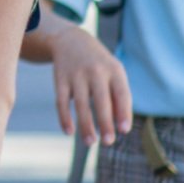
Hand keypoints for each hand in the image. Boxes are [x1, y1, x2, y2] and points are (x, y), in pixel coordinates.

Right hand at [50, 27, 131, 146]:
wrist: (71, 40)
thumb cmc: (99, 65)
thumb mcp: (113, 74)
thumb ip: (118, 97)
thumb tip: (119, 126)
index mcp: (114, 70)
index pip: (121, 93)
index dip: (123, 112)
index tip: (123, 130)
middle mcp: (96, 71)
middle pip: (101, 100)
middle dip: (105, 122)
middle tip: (108, 142)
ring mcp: (76, 75)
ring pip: (80, 103)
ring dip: (85, 125)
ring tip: (90, 142)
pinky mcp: (60, 79)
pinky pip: (61, 101)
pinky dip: (64, 117)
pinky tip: (69, 132)